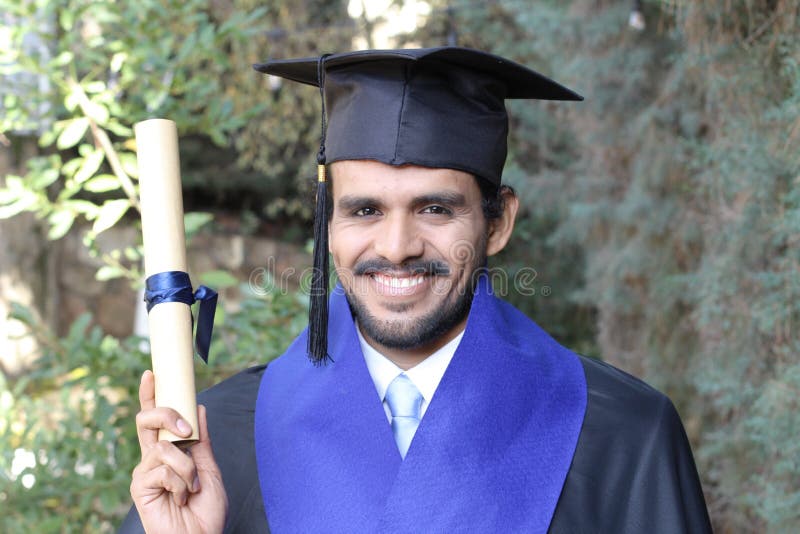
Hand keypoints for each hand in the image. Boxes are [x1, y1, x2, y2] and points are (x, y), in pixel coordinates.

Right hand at [130, 370, 227, 532]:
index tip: (151, 373)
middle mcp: (153, 458)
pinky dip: (180, 482)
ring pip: (163, 447)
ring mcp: (145, 471)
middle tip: (187, 432)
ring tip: (192, 487)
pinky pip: (161, 468)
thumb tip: (199, 407)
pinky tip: (181, 497)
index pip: (156, 419)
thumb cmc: (205, 511)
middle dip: (167, 415)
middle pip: (147, 420)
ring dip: (186, 467)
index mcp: (169, 451)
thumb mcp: (210, 469)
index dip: (151, 395)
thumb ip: (202, 441)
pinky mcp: (140, 486)